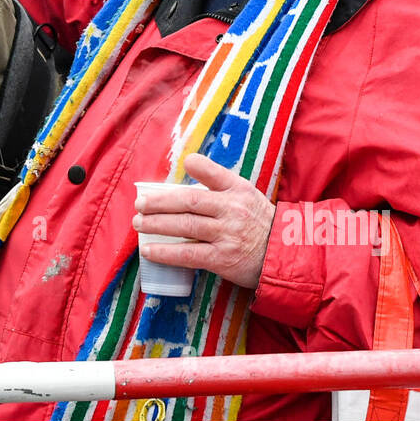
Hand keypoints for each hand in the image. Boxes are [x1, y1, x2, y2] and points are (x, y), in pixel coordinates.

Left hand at [132, 153, 275, 289]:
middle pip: (189, 201)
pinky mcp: (223, 259)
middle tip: (139, 203)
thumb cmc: (258, 224)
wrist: (281, 257)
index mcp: (239, 190)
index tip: (183, 162)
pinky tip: (149, 250)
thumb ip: (221, 185)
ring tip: (138, 223)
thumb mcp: (247, 196)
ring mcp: (227, 234)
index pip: (216, 174)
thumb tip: (188, 167)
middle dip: (160, 202)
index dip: (199, 166)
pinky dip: (166, 252)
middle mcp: (232, 210)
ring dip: (157, 224)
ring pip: (185, 226)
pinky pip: (189, 254)